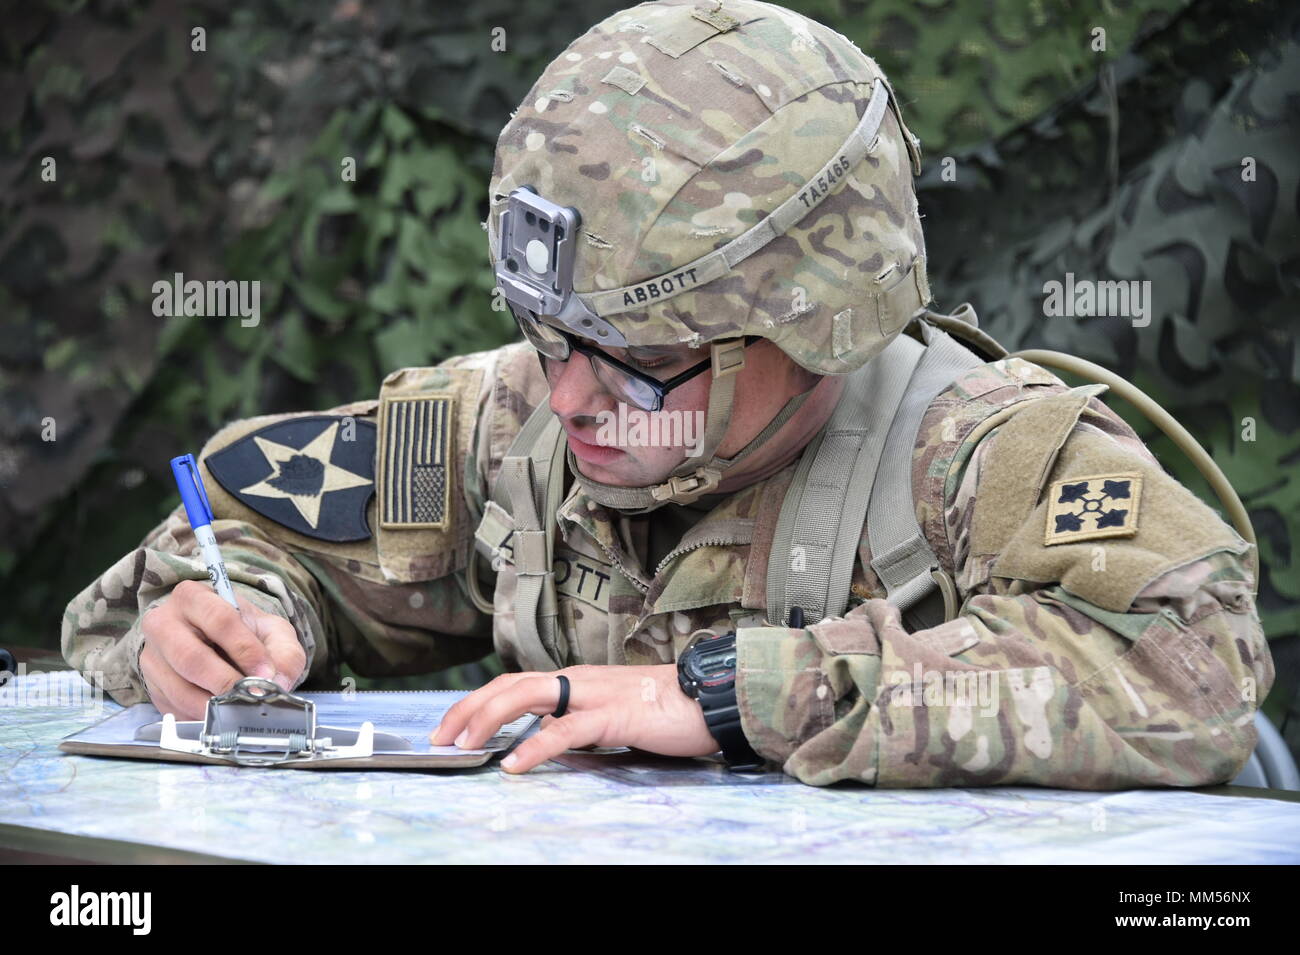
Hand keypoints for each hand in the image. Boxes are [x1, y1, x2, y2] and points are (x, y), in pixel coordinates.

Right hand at [139, 579, 305, 719]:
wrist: (219, 644)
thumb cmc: (246, 633)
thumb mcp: (272, 632)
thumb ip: (284, 653)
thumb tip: (279, 683)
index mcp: (194, 597)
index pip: (219, 620)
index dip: (245, 649)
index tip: (266, 672)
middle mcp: (164, 622)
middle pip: (190, 656)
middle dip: (224, 681)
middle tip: (249, 696)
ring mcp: (152, 656)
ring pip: (178, 686)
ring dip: (212, 704)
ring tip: (238, 710)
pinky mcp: (150, 685)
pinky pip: (172, 706)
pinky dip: (198, 716)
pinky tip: (219, 716)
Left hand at [429, 664, 720, 772]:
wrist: (709, 700)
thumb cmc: (666, 710)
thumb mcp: (612, 714)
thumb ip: (579, 722)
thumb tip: (545, 741)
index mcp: (576, 680)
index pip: (515, 683)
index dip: (478, 702)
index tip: (451, 726)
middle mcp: (578, 680)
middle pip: (510, 684)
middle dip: (469, 708)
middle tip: (442, 737)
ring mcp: (594, 694)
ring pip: (527, 696)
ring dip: (488, 719)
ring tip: (463, 744)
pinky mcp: (613, 716)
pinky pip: (565, 730)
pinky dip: (535, 747)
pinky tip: (515, 764)